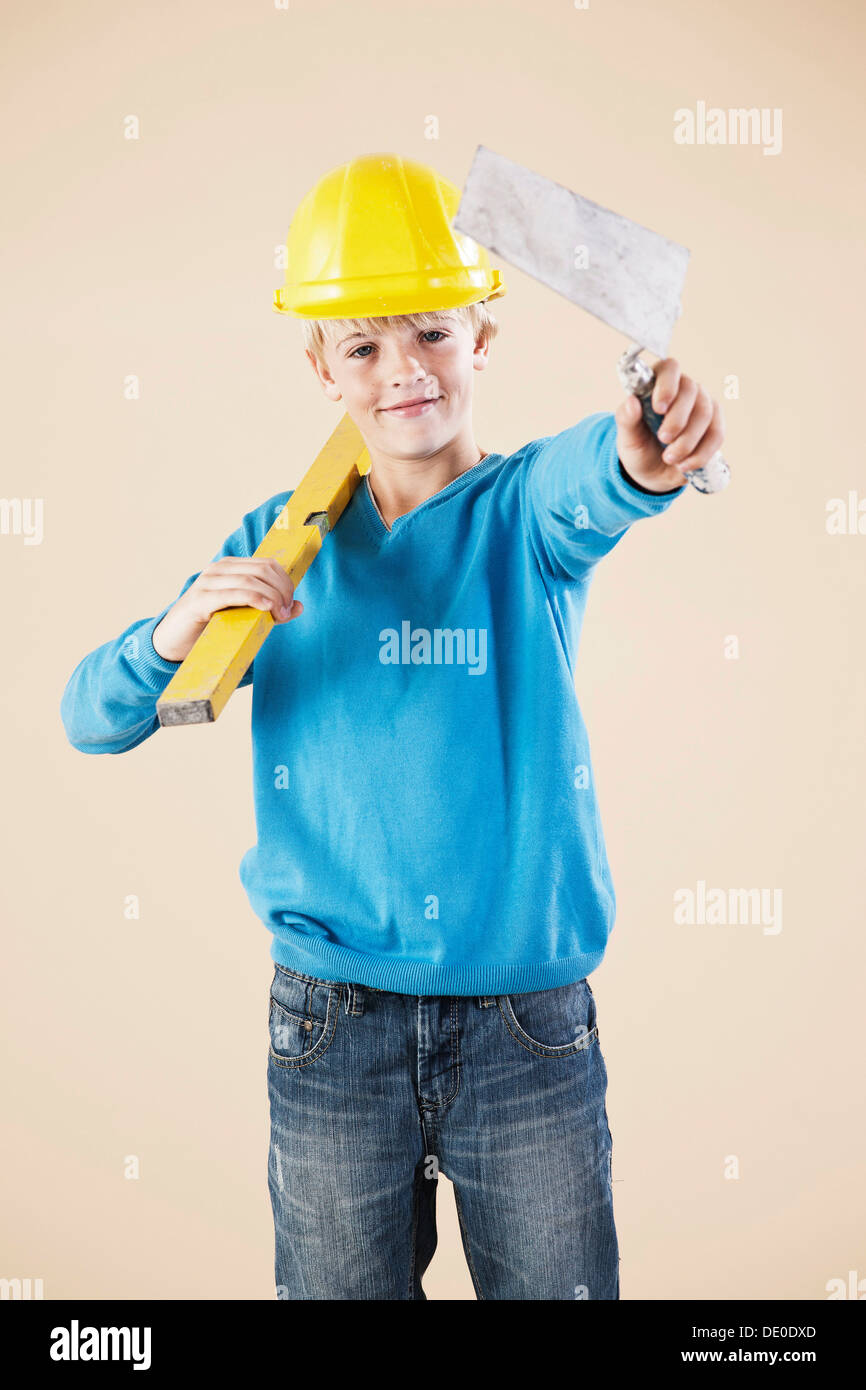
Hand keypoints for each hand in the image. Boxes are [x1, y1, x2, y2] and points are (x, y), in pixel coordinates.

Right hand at [152, 557, 303, 662]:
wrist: (174, 641)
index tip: (291, 605)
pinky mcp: (199, 600)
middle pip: (262, 570)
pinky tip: (267, 609)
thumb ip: (271, 609)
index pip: (267, 564)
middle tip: (287, 612)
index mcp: (230, 567)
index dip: (285, 582)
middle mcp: (218, 570)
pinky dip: (254, 599)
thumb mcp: (244, 615)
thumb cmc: (211, 627)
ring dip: (272, 598)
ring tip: (279, 616)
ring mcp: (207, 583)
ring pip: (249, 580)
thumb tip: (300, 607)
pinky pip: (232, 594)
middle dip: (282, 591)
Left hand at [615, 358, 724, 492]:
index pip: (670, 368)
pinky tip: (684, 465)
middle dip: (677, 419)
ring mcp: (703, 405)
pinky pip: (716, 435)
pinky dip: (701, 454)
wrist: (653, 472)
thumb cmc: (639, 446)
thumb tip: (631, 402)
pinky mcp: (715, 425)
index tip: (659, 408)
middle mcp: (684, 388)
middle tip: (663, 439)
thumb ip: (626, 419)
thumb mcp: (627, 436)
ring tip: (670, 458)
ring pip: (705, 414)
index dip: (667, 385)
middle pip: (691, 391)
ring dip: (687, 440)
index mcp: (659, 382)